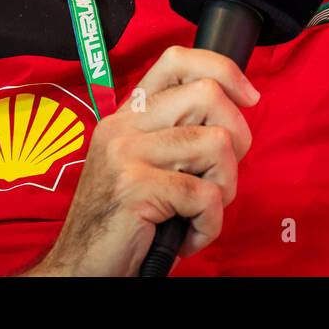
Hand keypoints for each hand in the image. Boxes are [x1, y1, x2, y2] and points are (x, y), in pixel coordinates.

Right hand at [20, 45, 258, 275]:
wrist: (79, 268)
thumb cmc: (125, 220)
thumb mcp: (147, 164)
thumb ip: (178, 133)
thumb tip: (235, 111)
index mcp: (128, 115)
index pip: (178, 60)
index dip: (225, 71)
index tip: (249, 98)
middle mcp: (124, 126)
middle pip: (209, 94)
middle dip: (238, 138)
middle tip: (218, 177)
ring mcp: (126, 154)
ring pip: (217, 143)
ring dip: (224, 187)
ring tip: (198, 211)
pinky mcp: (134, 187)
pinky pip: (205, 194)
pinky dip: (209, 224)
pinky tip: (187, 236)